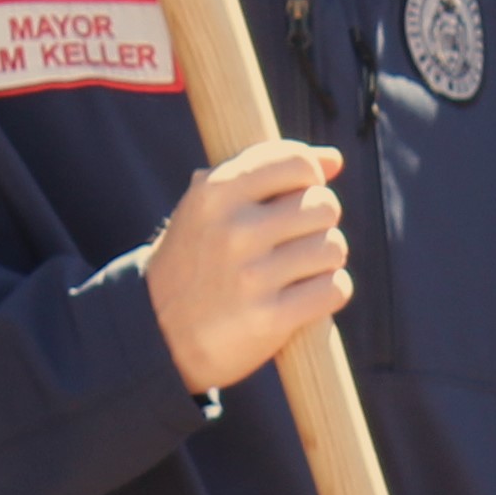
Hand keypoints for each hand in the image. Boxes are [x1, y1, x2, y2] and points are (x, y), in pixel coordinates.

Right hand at [145, 139, 350, 395]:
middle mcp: (233, 230)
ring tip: (301, 268)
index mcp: (215, 192)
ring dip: (327, 260)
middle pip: (324, 206)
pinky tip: (309, 295)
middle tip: (298, 240)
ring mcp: (251, 276)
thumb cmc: (198, 260)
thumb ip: (267, 173)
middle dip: (320, 223)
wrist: (161, 334)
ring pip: (334, 247)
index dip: (310, 180)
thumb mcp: (212, 206)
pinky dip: (331, 291)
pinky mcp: (270, 319)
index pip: (298, 163)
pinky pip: (334, 288)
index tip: (296, 198)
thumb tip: (335, 160)